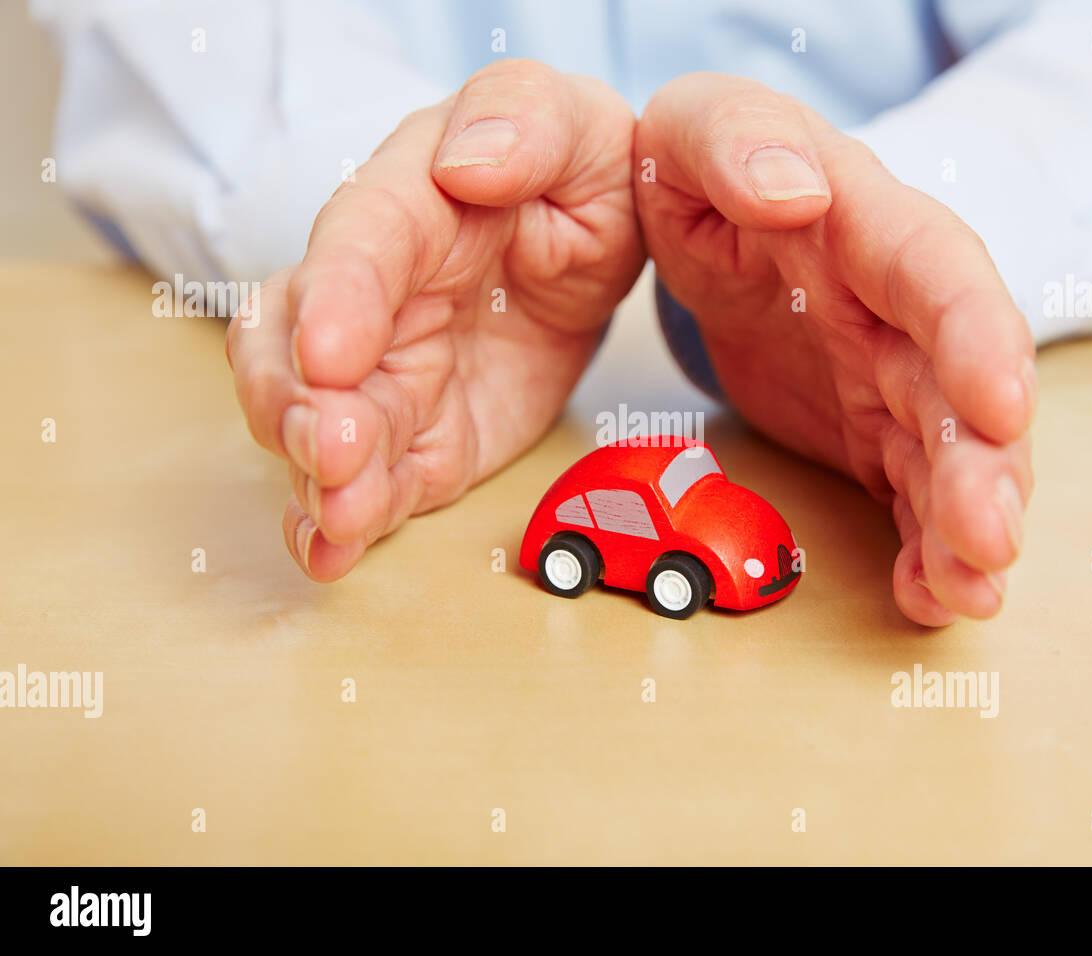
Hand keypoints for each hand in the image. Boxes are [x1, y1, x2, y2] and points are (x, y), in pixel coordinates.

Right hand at [228, 59, 642, 579]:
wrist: (589, 241)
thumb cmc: (572, 170)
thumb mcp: (575, 124)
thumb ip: (526, 120)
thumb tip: (468, 164)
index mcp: (411, 203)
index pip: (358, 242)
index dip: (337, 298)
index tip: (333, 354)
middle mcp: (375, 293)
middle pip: (294, 346)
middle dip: (299, 404)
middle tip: (334, 450)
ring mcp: (387, 372)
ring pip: (316, 424)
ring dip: (317, 473)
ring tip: (341, 514)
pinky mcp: (417, 437)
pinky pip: (368, 482)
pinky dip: (341, 521)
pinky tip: (333, 551)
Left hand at [635, 73, 1034, 624]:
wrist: (719, 223)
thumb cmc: (711, 167)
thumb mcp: (698, 128)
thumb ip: (737, 141)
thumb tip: (794, 190)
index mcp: (865, 226)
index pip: (937, 272)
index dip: (975, 336)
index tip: (1001, 403)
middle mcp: (898, 311)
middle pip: (960, 388)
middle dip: (985, 464)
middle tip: (991, 538)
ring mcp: (893, 379)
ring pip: (949, 457)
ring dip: (966, 526)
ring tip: (970, 593)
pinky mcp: (875, 433)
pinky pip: (910, 497)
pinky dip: (923, 551)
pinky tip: (928, 600)